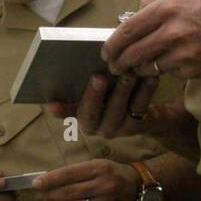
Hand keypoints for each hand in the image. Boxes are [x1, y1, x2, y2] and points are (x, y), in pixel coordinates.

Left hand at [32, 159, 136, 200]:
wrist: (139, 189)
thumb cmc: (113, 173)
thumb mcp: (98, 164)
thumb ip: (77, 171)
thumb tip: (50, 178)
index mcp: (100, 169)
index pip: (69, 174)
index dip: (50, 179)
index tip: (36, 182)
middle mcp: (103, 186)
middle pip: (68, 192)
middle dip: (50, 193)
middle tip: (40, 193)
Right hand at [46, 74, 199, 157]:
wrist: (141, 111)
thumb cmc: (111, 93)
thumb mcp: (95, 92)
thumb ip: (83, 84)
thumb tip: (72, 71)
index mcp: (81, 116)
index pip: (67, 113)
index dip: (61, 109)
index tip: (51, 104)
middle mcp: (96, 127)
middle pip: (90, 114)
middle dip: (94, 95)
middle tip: (98, 77)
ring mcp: (116, 129)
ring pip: (116, 110)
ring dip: (122, 91)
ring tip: (127, 74)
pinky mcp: (135, 126)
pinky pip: (139, 108)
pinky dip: (145, 92)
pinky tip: (149, 78)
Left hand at [102, 0, 200, 79]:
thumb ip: (154, 0)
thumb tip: (133, 14)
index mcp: (165, 9)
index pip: (127, 31)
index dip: (112, 44)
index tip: (105, 52)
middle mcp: (172, 32)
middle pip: (133, 54)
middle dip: (119, 63)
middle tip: (115, 67)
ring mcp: (184, 54)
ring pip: (149, 67)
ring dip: (140, 69)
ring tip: (138, 67)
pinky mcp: (194, 70)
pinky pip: (170, 73)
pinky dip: (166, 71)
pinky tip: (170, 64)